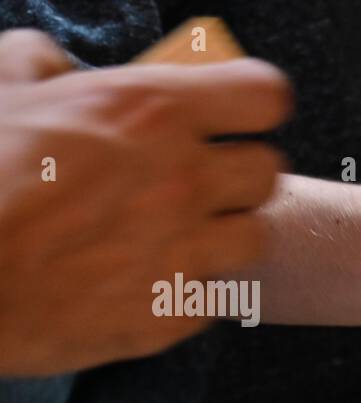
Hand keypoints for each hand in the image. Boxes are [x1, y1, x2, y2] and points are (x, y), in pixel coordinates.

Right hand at [0, 30, 290, 375]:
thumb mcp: (2, 95)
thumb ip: (41, 67)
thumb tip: (52, 64)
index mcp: (150, 113)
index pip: (262, 96)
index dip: (251, 103)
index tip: (235, 115)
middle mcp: (183, 181)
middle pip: (268, 170)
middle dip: (238, 173)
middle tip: (200, 180)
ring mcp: (185, 252)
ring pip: (255, 237)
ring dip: (225, 233)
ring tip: (179, 235)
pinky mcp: (175, 314)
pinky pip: (214, 297)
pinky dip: (189, 290)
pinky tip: (148, 281)